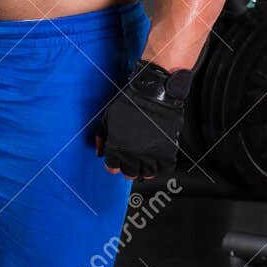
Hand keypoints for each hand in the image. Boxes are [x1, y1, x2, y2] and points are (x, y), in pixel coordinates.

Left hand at [95, 63, 193, 179]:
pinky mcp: (167, 151)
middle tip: (131, 162)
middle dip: (129, 169)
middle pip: (130, 173)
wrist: (154, 93)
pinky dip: (162, 168)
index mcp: (117, 146)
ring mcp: (151, 154)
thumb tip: (99, 151)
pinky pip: (165, 169)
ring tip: (145, 162)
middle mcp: (133, 153)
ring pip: (147, 174)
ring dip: (145, 170)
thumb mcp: (108, 117)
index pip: (112, 167)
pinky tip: (159, 162)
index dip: (113, 165)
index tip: (116, 163)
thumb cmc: (131, 102)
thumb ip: (101, 136)